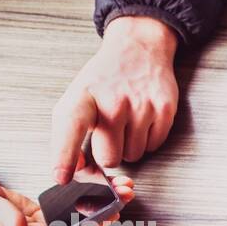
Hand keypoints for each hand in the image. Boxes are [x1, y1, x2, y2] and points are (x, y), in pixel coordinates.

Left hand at [51, 15, 179, 179]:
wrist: (138, 49)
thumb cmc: (103, 81)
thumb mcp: (76, 99)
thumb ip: (67, 135)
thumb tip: (73, 170)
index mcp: (83, 96)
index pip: (71, 127)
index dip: (65, 155)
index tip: (62, 177)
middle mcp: (112, 101)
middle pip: (109, 158)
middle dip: (110, 153)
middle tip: (110, 133)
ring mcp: (141, 106)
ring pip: (133, 156)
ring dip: (129, 146)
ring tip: (128, 120)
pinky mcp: (164, 110)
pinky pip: (153, 147)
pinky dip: (147, 139)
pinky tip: (143, 119)